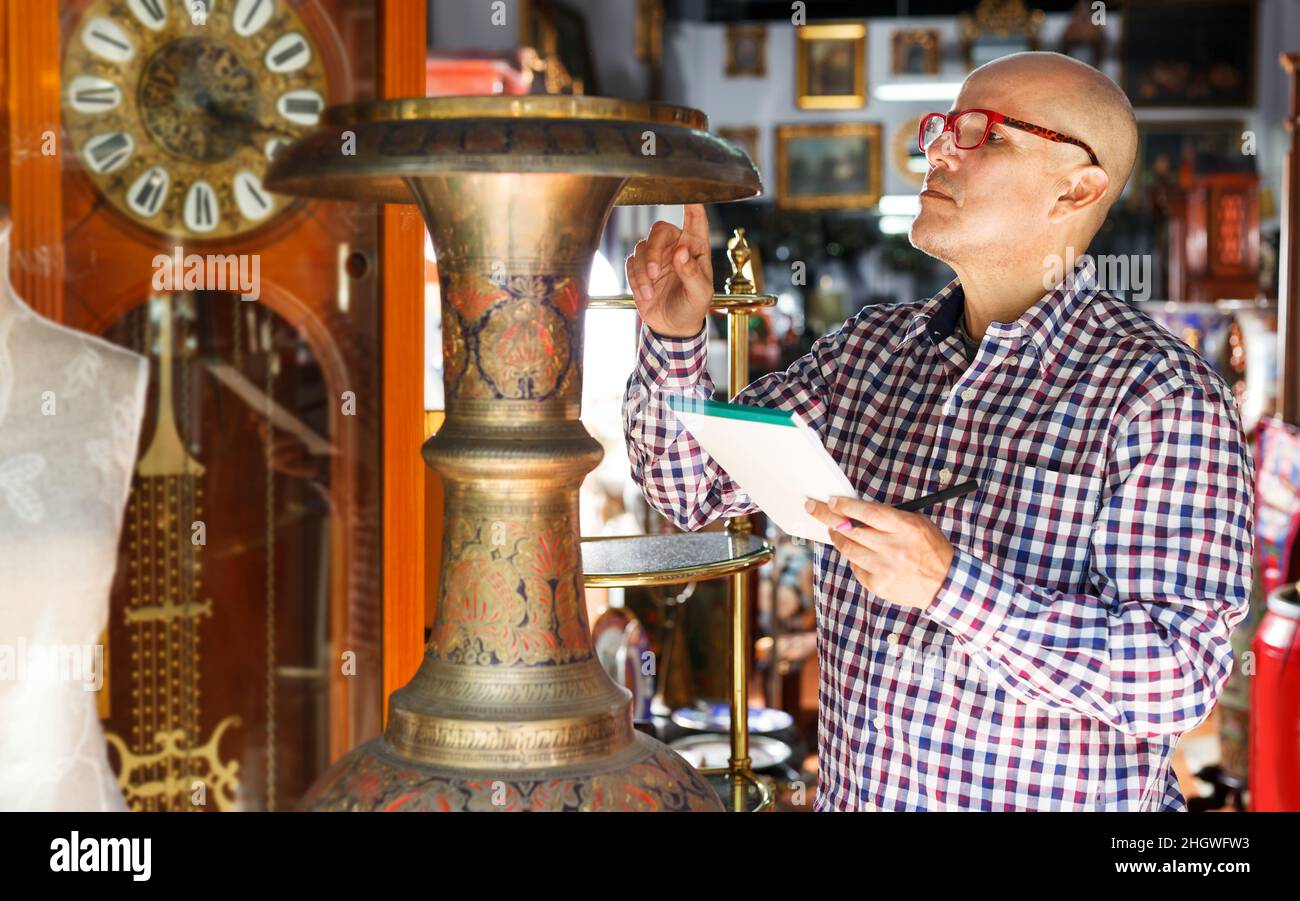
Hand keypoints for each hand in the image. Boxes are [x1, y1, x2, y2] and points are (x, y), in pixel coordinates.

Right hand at [624, 203, 713, 338]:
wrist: (673, 328)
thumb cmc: (692, 308)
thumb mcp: (700, 295)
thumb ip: (692, 273)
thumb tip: (682, 252)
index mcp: (696, 247)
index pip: (695, 219)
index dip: (692, 202)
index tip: (686, 191)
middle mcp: (676, 246)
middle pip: (659, 230)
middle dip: (653, 252)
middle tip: (653, 273)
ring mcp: (657, 256)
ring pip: (642, 247)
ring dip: (642, 273)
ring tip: (651, 293)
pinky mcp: (641, 268)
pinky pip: (631, 264)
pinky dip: (635, 280)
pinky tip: (645, 295)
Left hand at [804, 496, 954, 608]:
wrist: (945, 585)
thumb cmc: (930, 549)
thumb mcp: (917, 524)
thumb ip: (889, 516)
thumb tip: (855, 508)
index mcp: (906, 528)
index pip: (868, 513)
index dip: (846, 506)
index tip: (831, 500)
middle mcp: (894, 548)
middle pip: (851, 530)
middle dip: (827, 516)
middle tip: (813, 508)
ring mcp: (885, 569)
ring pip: (848, 549)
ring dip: (836, 536)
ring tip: (833, 528)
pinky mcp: (878, 585)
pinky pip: (855, 567)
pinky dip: (853, 557)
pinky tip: (858, 552)